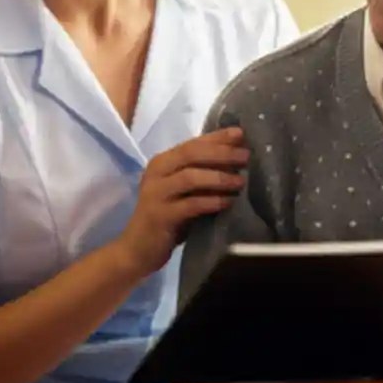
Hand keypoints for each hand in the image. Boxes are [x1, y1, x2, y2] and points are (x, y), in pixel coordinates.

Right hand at [113, 127, 249, 277]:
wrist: (137, 249)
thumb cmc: (167, 218)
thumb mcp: (183, 192)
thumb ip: (200, 174)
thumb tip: (235, 159)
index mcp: (162, 162)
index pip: (192, 143)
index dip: (217, 137)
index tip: (241, 134)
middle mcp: (156, 173)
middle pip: (191, 154)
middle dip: (221, 153)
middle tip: (245, 157)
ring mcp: (156, 194)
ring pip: (190, 177)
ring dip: (218, 177)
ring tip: (240, 181)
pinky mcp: (160, 215)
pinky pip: (190, 204)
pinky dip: (211, 201)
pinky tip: (227, 202)